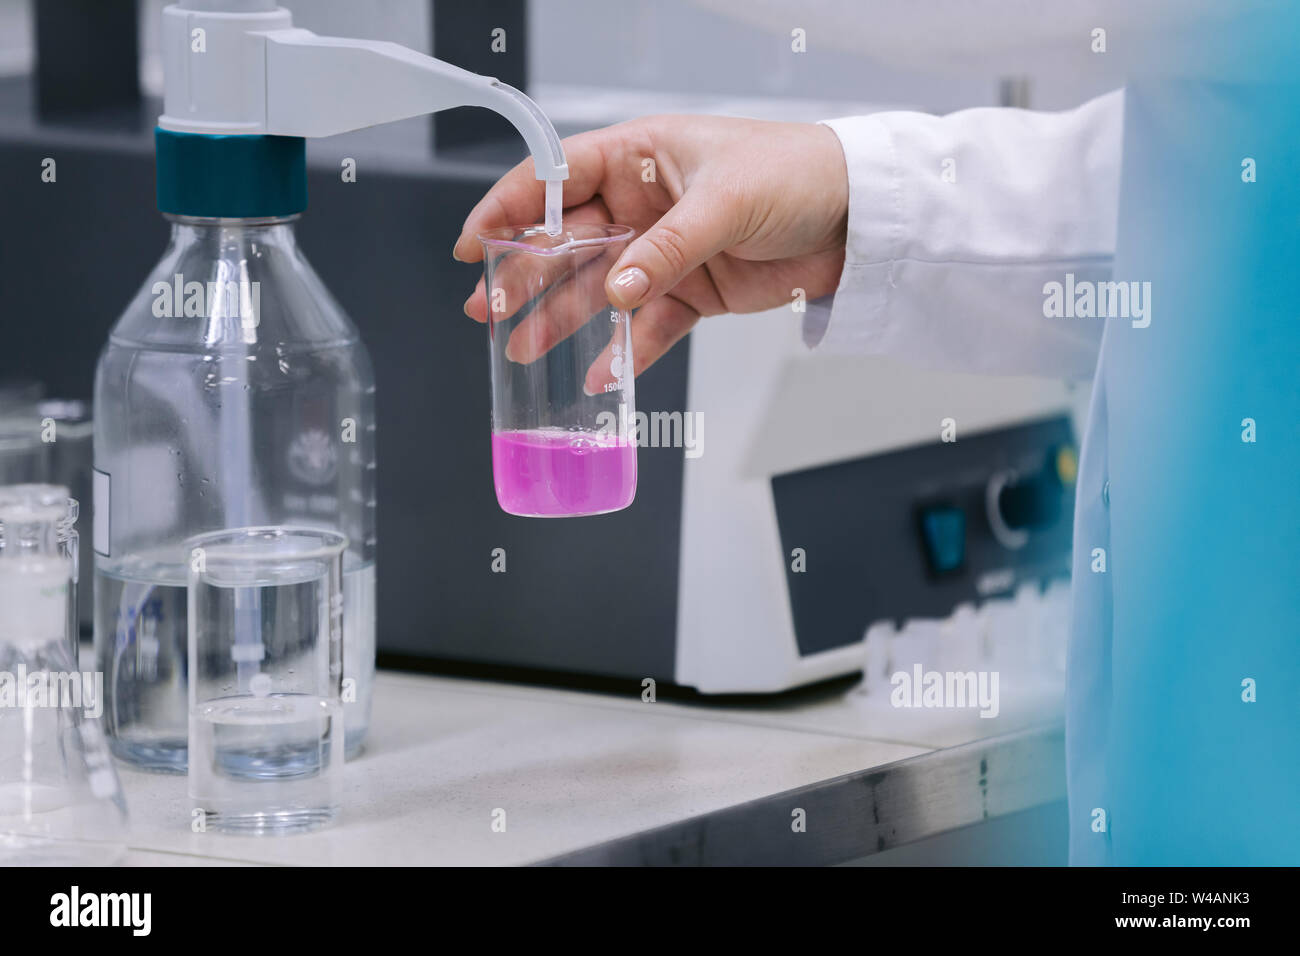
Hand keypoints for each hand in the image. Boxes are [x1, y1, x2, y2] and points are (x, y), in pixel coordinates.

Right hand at [455, 115, 848, 374]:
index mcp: (641, 156)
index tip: (473, 243)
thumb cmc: (797, 175)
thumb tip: (615, 289)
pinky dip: (626, 351)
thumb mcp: (725, 202)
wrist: (860, 218)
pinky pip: (647, 326)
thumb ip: (666, 248)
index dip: (510, 208)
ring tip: (523, 350)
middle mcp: (643, 203)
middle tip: (489, 309)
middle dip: (525, 274)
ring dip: (562, 320)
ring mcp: (665, 251)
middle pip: (567, 241)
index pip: (557, 178)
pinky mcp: (693, 292)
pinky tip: (601, 377)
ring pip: (599, 288)